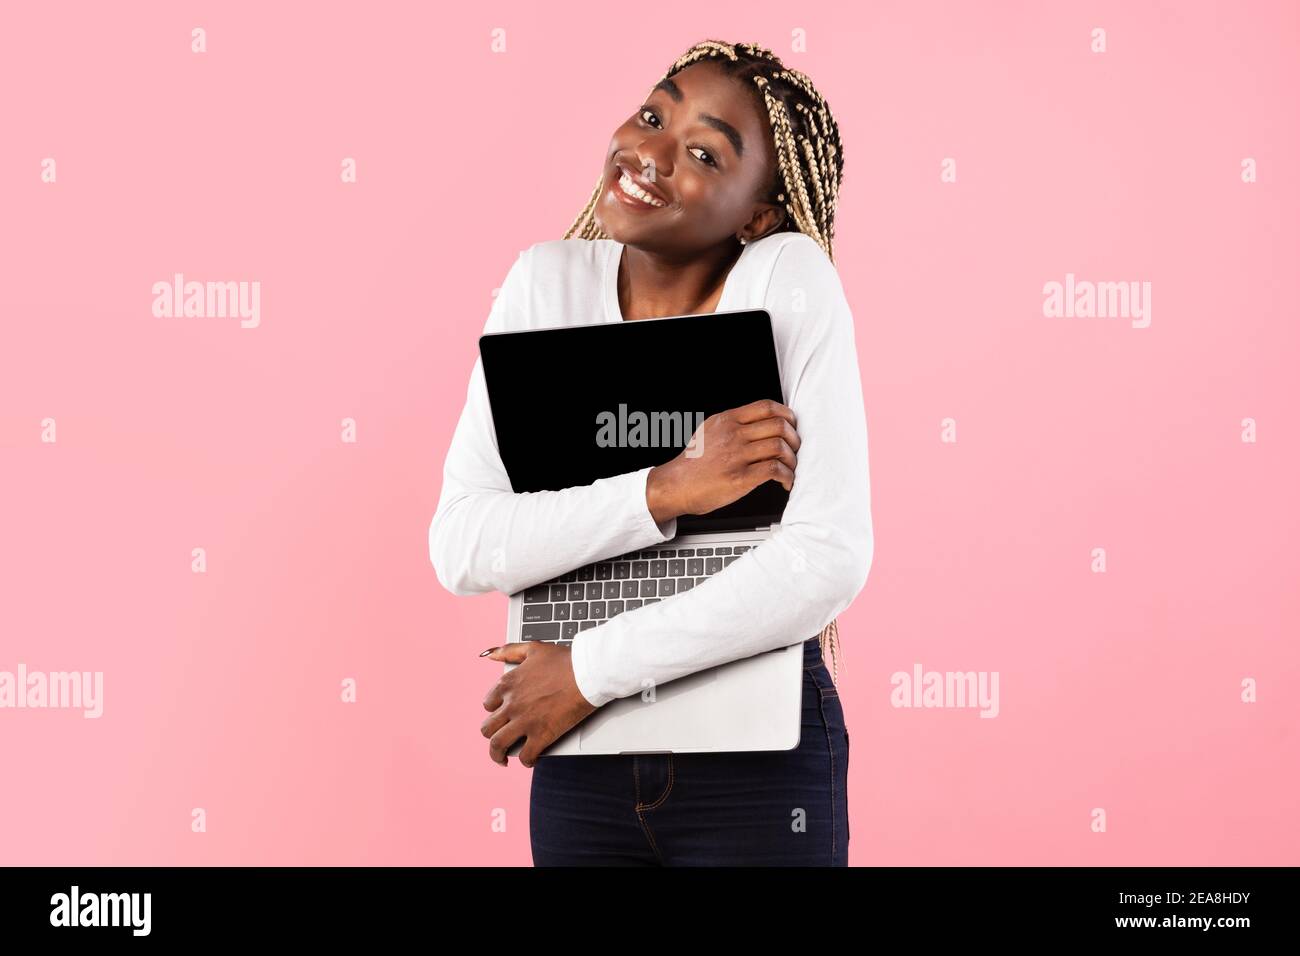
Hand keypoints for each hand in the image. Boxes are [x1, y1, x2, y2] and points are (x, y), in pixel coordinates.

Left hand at [480, 642, 596, 766]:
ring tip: (503, 759)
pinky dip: (526, 760)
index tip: (502, 716)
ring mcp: (524, 721)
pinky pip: (525, 755)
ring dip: (498, 755)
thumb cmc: (565, 660)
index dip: (494, 712)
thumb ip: (509, 651)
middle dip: (492, 735)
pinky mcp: (541, 735)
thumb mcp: (533, 648)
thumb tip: (490, 655)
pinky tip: (530, 759)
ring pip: (498, 745)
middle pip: (487, 728)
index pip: (488, 704)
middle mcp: (511, 704)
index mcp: (508, 684)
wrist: (587, 672)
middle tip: (499, 740)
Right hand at [646, 398, 799, 522]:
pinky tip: (785, 482)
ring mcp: (737, 456)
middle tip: (794, 450)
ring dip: (792, 459)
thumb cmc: (691, 463)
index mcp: (727, 420)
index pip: (767, 406)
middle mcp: (733, 435)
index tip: (791, 426)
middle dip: (794, 439)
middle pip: (779, 426)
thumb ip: (732, 423)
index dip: (787, 416)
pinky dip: (787, 476)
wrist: (674, 485)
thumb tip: (756, 421)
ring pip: (780, 447)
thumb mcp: (708, 430)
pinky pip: (774, 470)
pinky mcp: (740, 478)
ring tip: (789, 468)